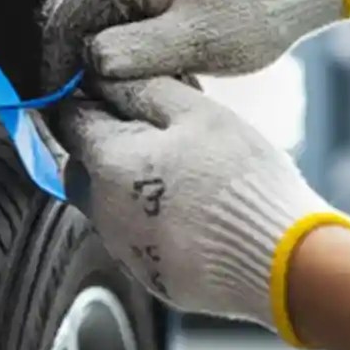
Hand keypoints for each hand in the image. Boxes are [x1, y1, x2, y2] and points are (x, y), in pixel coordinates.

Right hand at [41, 0, 349, 88]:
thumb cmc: (254, 12)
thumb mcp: (197, 40)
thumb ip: (135, 52)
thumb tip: (85, 65)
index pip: (67, 13)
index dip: (56, 63)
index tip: (56, 106)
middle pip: (68, 10)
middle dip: (67, 59)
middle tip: (72, 108)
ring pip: (86, 12)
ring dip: (88, 52)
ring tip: (100, 94)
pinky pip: (109, 10)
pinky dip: (109, 41)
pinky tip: (124, 72)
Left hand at [59, 77, 349, 344]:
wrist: (280, 263)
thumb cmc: (241, 180)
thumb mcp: (197, 114)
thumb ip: (143, 89)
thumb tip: (106, 74)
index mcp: (106, 164)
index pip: (69, 120)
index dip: (87, 96)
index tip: (110, 87)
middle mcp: (103, 212)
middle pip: (80, 166)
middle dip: (99, 142)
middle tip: (144, 126)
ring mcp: (125, 249)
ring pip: (107, 204)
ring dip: (125, 182)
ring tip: (177, 167)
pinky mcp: (150, 275)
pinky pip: (135, 237)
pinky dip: (148, 217)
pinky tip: (190, 207)